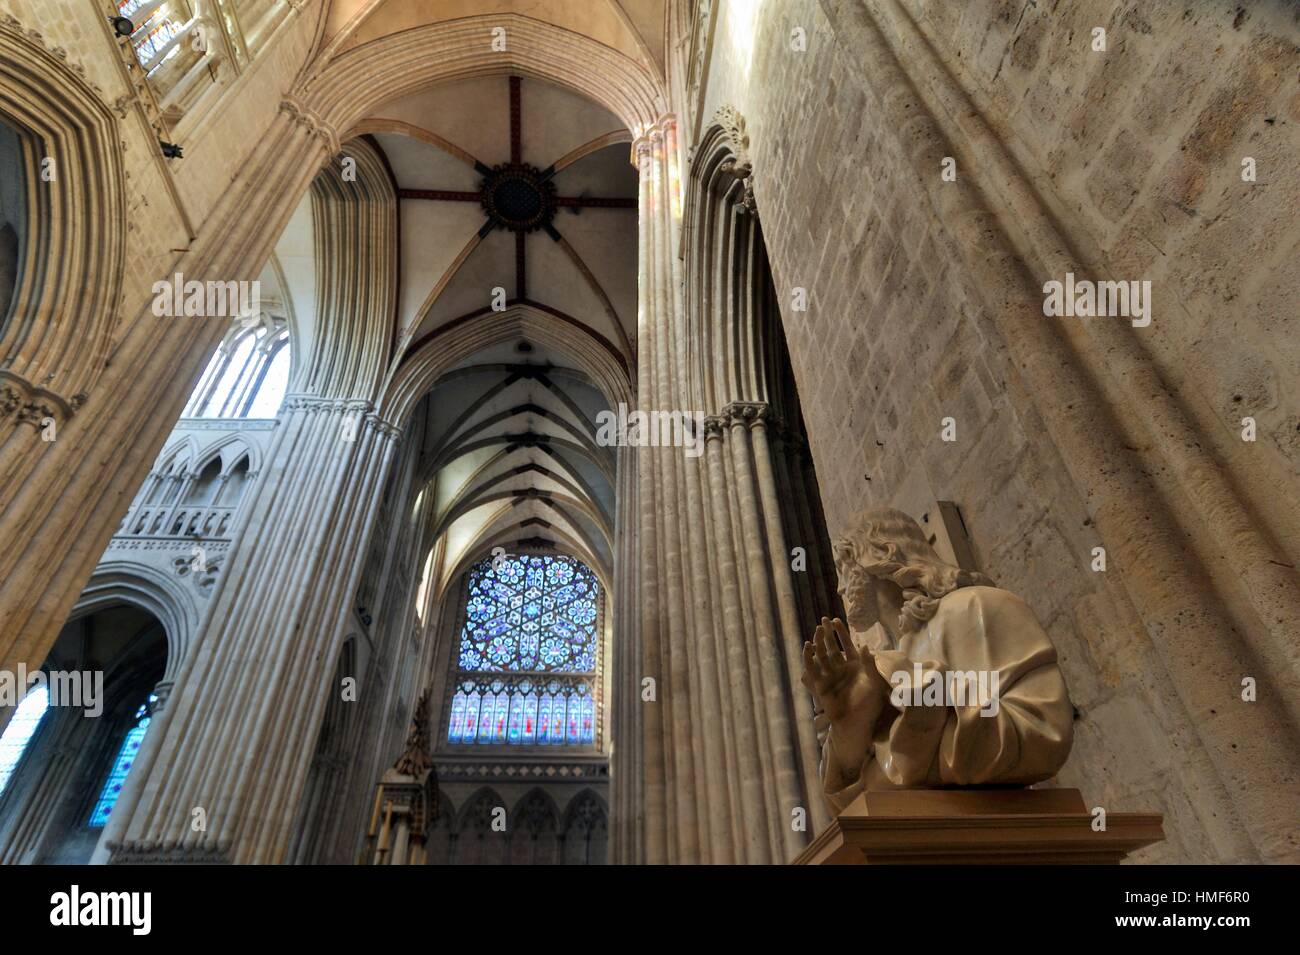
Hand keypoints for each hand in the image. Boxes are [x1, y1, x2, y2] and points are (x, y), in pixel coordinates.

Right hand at [802, 617, 885, 763]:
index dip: (841, 633)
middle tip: (823, 620)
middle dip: (827, 634)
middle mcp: (840, 669)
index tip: (836, 620)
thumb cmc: (869, 705)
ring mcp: (830, 676)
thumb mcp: (875, 683)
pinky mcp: (820, 684)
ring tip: (816, 631)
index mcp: (854, 666)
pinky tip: (808, 647)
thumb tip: (865, 645)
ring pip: (821, 655)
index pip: (846, 644)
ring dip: (818, 643)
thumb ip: (870, 664)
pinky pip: (812, 669)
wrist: (857, 724)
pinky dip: (808, 658)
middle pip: (832, 647)